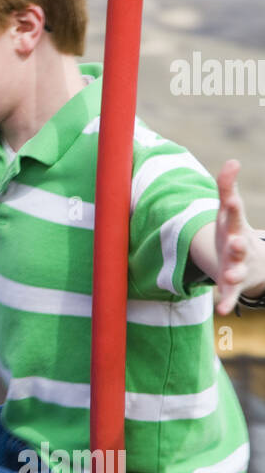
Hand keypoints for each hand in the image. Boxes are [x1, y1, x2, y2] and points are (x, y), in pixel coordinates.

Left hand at [213, 159, 258, 314]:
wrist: (250, 262)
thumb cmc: (233, 231)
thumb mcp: (228, 212)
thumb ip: (227, 187)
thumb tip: (232, 161)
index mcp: (236, 227)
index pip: (234, 216)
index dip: (231, 207)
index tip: (229, 199)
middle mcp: (240, 247)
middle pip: (239, 245)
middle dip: (238, 244)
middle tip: (236, 241)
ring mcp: (239, 267)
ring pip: (237, 271)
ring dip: (234, 272)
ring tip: (229, 275)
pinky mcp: (233, 285)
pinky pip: (230, 295)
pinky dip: (226, 302)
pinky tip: (222, 311)